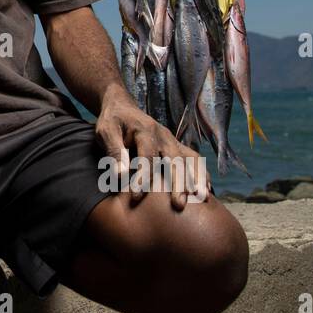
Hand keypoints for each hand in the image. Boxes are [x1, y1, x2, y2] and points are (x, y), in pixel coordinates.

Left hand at [93, 89, 212, 209]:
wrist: (122, 107)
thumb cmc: (112, 122)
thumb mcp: (106, 132)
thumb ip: (114, 152)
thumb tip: (120, 176)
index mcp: (145, 131)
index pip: (147, 157)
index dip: (143, 177)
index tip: (136, 197)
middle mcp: (163, 136)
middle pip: (175, 159)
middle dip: (178, 183)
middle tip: (179, 205)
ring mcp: (172, 141)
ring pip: (190, 159)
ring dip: (197, 178)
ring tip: (203, 198)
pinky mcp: (176, 146)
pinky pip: (194, 159)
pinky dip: (202, 173)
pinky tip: (207, 190)